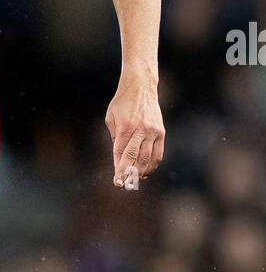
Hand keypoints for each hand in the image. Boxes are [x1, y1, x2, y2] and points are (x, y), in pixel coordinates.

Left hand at [105, 73, 164, 188]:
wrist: (141, 86)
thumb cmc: (122, 103)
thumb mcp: (111, 118)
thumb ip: (115, 138)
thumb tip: (120, 159)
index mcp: (126, 127)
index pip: (122, 154)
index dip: (120, 169)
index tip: (117, 182)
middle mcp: (141, 130)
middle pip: (136, 159)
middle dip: (130, 174)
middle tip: (125, 185)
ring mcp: (153, 131)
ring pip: (148, 158)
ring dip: (142, 172)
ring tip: (135, 180)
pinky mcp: (161, 132)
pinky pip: (158, 153)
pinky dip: (152, 165)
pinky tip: (146, 172)